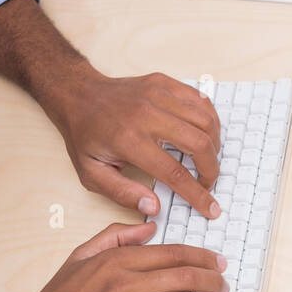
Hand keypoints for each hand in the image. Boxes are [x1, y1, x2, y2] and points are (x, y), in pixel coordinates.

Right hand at [11, 221, 228, 291]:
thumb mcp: (79, 257)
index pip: (172, 253)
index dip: (202, 258)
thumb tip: (149, 227)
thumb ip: (115, 236)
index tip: (217, 263)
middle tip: (224, 288)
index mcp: (117, 261)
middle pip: (184, 278)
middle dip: (213, 282)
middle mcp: (125, 284)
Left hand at [49, 64, 221, 218]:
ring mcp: (157, 94)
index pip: (174, 172)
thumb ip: (122, 193)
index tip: (211, 208)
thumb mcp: (91, 174)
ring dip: (214, 144)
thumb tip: (153, 207)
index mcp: (128, 140)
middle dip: (211, 169)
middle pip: (199, 143)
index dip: (197, 194)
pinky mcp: (164, 83)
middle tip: (208, 182)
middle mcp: (146, 114)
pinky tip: (205, 134)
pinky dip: (210, 120)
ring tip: (207, 159)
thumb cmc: (85, 136)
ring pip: (205, 119)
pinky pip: (200, 100)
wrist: (77, 95)